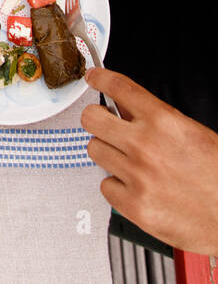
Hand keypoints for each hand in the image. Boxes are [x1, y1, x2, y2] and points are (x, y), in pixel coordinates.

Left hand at [82, 69, 217, 254]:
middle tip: (106, 125)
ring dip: (109, 153)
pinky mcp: (134, 206)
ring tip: (130, 161)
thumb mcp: (192, 133)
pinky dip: (117, 186)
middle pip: (91, 118)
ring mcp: (137, 177)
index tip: (93, 78)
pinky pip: (105, 186)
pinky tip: (135, 186)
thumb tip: (126, 106)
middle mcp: (146, 146)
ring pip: (94, 150)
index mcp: (164, 122)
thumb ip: (156, 119)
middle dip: (98, 119)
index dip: (100, 78)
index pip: (118, 87)